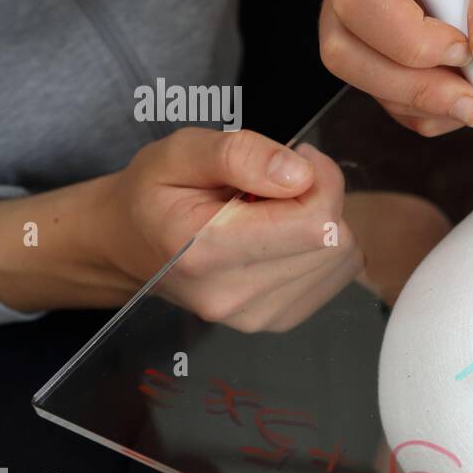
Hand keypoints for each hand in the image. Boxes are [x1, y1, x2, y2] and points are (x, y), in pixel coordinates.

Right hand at [106, 127, 363, 331]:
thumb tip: (299, 174)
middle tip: (277, 185)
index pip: (315, 223)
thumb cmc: (155, 194)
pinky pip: (335, 275)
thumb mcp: (180, 152)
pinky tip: (281, 237)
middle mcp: (234, 295)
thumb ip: (239, 154)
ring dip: (320, 224)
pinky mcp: (277, 321)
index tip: (295, 160)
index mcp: (206, 250)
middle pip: (333, 241)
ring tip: (272, 213)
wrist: (131, 244)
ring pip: (341, 259)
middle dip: (320, 200)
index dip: (321, 180)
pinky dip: (320, 249)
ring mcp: (257, 316)